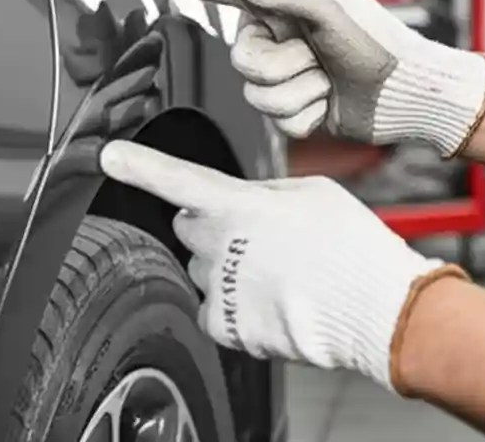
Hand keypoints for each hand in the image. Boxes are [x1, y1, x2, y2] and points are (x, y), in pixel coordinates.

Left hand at [100, 140, 465, 392]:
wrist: (375, 310)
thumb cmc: (352, 249)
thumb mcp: (313, 194)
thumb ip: (263, 193)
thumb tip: (245, 203)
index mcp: (238, 205)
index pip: (176, 179)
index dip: (138, 166)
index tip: (109, 157)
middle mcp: (220, 245)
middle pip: (190, 227)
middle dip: (212, 226)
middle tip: (257, 237)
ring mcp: (220, 289)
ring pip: (204, 270)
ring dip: (228, 268)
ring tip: (279, 274)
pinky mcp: (226, 327)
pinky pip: (213, 310)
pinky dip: (234, 308)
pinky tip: (270, 302)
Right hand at [163, 0, 484, 156]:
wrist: (407, 95)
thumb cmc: (381, 46)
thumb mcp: (336, 13)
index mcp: (285, 5)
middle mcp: (279, 37)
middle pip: (241, 61)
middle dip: (282, 66)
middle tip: (318, 59)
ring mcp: (285, 75)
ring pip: (257, 96)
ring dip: (300, 93)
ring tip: (329, 82)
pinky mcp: (294, 110)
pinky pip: (277, 122)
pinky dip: (309, 117)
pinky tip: (330, 105)